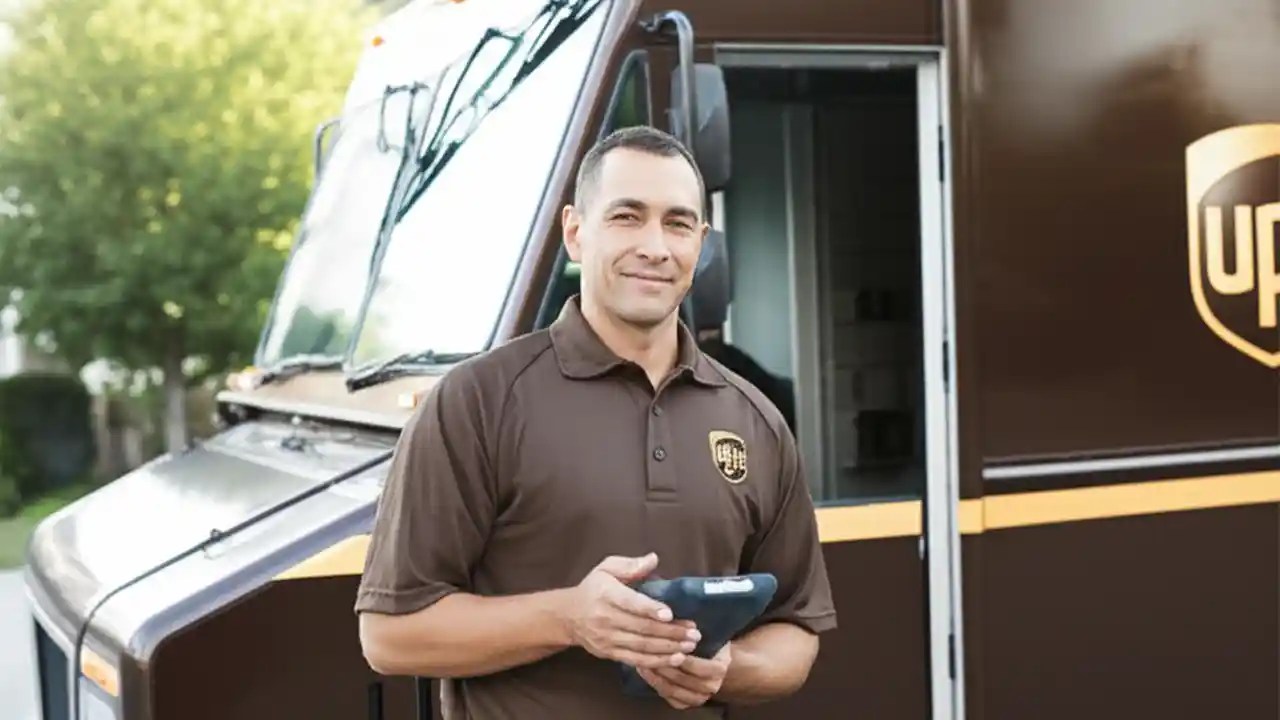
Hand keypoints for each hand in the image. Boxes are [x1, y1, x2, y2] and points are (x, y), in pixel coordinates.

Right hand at [563, 553, 701, 668]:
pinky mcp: (610, 653)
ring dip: (668, 648)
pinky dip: (657, 661)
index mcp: (606, 594)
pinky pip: (636, 660)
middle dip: (670, 632)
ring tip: (689, 646)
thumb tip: (653, 559)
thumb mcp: (607, 568)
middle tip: (694, 633)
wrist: (568, 616)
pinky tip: (675, 659)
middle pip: (641, 628)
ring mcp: (607, 639)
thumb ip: (630, 565)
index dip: (650, 609)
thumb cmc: (593, 588)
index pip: (630, 603)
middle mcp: (605, 618)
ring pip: (641, 646)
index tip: (670, 614)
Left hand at [637, 641, 731, 708]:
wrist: (712, 664)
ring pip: (672, 690)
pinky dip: (655, 685)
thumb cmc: (706, 644)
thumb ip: (694, 633)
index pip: (699, 666)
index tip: (666, 646)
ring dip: (655, 676)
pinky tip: (645, 672)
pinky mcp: (684, 704)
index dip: (682, 658)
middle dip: (664, 667)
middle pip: (682, 679)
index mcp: (719, 670)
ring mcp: (697, 698)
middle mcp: (710, 687)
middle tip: (647, 654)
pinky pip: (667, 697)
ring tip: (642, 662)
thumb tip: (684, 625)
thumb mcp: (706, 635)